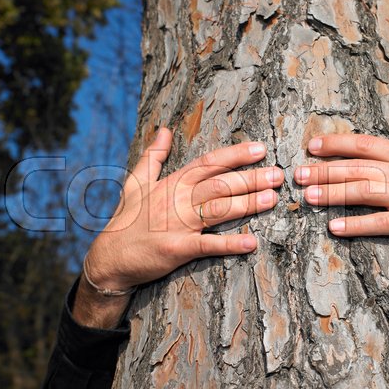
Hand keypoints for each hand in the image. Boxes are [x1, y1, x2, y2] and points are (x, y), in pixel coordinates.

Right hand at [74, 127, 282, 327]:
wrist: (108, 258)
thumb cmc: (126, 219)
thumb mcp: (136, 182)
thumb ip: (153, 156)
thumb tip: (164, 130)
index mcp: (172, 183)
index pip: (209, 163)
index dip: (235, 155)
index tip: (261, 149)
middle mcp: (177, 200)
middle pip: (220, 184)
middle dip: (251, 178)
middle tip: (279, 175)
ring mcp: (177, 225)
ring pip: (218, 209)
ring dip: (248, 203)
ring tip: (273, 199)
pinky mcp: (177, 250)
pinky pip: (208, 246)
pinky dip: (230, 244)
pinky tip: (252, 242)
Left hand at [293, 101, 388, 261]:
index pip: (365, 144)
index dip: (336, 144)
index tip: (313, 145)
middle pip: (356, 168)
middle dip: (324, 170)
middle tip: (296, 174)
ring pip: (362, 192)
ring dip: (332, 194)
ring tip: (307, 197)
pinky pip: (380, 224)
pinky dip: (356, 226)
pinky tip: (335, 228)